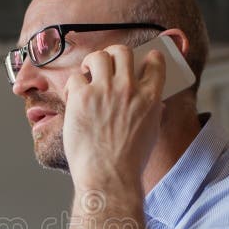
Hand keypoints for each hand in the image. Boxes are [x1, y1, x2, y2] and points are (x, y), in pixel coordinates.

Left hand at [63, 45, 165, 189]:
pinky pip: (76, 78)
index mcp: (150, 97)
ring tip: (87, 74)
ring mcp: (104, 91)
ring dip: (92, 63)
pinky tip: (74, 98)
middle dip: (113, 55)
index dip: (148, 57)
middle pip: (122, 52)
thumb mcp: (151, 133)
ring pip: (98, 57)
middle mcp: (129, 89)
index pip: (155, 61)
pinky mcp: (82, 97)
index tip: (142, 60)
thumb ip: (151, 111)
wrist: (108, 177)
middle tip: (105, 65)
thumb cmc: (128, 161)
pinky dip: (74, 86)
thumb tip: (152, 101)